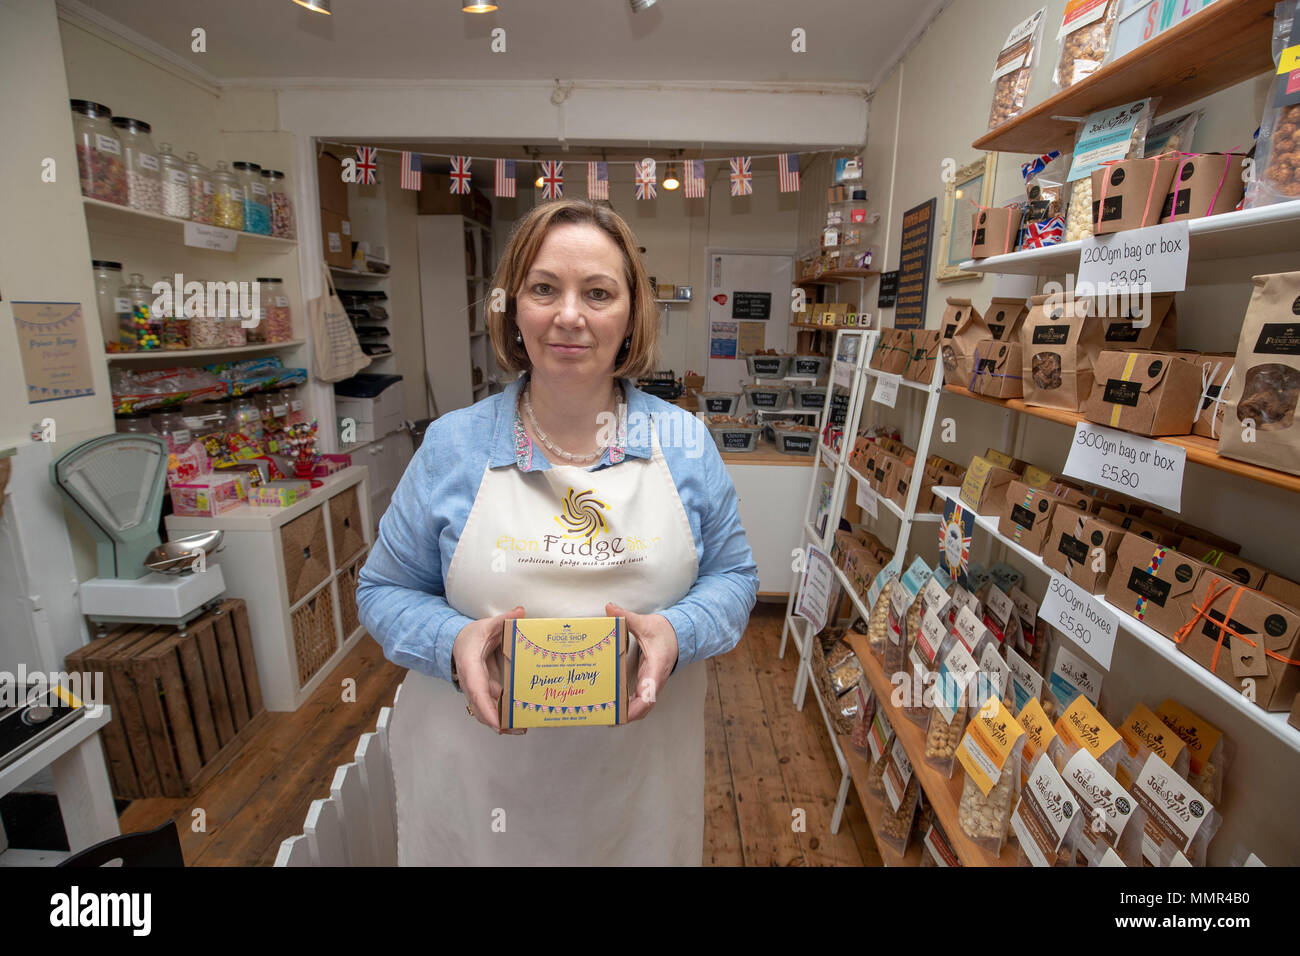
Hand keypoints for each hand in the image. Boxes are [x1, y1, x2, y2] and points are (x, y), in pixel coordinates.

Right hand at [453, 605, 526, 733]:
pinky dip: (501, 716)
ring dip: (501, 722)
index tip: (497, 722)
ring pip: (484, 711)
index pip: (476, 690)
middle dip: (497, 721)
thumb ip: (504, 619)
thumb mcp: (487, 625)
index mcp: (470, 666)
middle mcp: (470, 682)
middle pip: (480, 708)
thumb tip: (520, 611)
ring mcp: (475, 689)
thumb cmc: (471, 636)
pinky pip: (489, 707)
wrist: (457, 642)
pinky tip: (517, 721)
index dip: (486, 707)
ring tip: (520, 728)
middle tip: (516, 728)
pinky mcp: (482, 692)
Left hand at [606, 602, 677, 721]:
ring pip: (642, 707)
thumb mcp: (645, 623)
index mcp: (656, 668)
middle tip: (605, 717)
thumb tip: (609, 608)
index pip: (649, 694)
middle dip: (626, 716)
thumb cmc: (663, 631)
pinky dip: (628, 707)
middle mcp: (655, 681)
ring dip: (626, 714)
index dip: (635, 707)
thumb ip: (626, 617)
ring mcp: (652, 684)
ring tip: (606, 716)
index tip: (621, 714)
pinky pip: (639, 701)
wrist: (679, 635)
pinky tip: (613, 706)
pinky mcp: (648, 684)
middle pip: (643, 708)